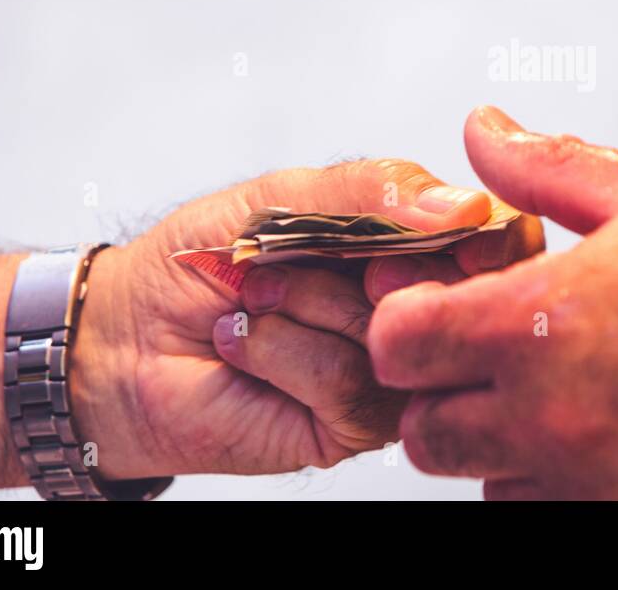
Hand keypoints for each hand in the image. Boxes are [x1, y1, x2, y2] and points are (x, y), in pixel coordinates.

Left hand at [69, 159, 518, 480]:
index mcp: (409, 248)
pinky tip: (246, 345)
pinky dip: (283, 351)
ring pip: (397, 336)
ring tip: (256, 298)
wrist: (124, 336)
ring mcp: (388, 373)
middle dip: (373, 265)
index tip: (430, 226)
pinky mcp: (352, 425)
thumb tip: (466, 205)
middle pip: (458, 290)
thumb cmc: (202, 262)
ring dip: (305, 303)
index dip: (473, 233)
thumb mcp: (285, 198)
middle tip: (319, 259)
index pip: (493, 238)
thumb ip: (375, 191)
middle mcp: (409, 312)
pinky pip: (351, 383)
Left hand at [367, 108, 617, 498]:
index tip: (445, 306)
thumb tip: (478, 128)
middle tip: (501, 351)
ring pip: (492, 488)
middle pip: (428, 435)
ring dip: (507, 447)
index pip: (400, 346)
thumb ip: (545, 166)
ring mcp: (609, 490)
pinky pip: (563, 522)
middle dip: (446, 391)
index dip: (411, 321)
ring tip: (570, 392)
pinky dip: (566, 489)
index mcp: (546, 323)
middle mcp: (563, 420)